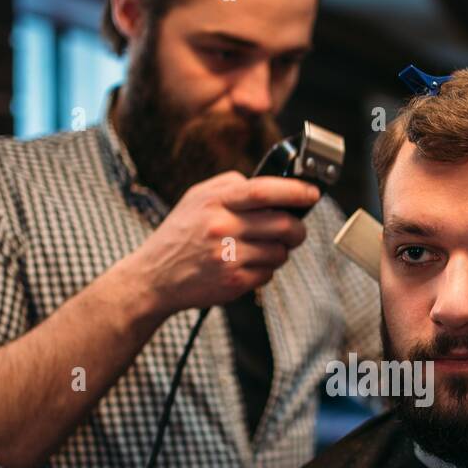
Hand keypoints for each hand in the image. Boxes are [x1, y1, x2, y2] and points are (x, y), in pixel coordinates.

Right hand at [126, 171, 321, 315]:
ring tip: (262, 250)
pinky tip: (246, 266)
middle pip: (282, 224)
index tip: (312, 193)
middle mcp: (221, 228)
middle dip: (298, 229)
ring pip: (280, 252)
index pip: (263, 191)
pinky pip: (268, 274)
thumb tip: (268, 184)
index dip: (295, 191)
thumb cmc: (180, 235)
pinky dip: (265, 270)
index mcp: (215, 202)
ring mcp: (228, 257)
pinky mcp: (233, 282)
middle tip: (296, 231)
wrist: (154, 277)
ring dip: (280, 252)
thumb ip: (229, 185)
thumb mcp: (196, 199)